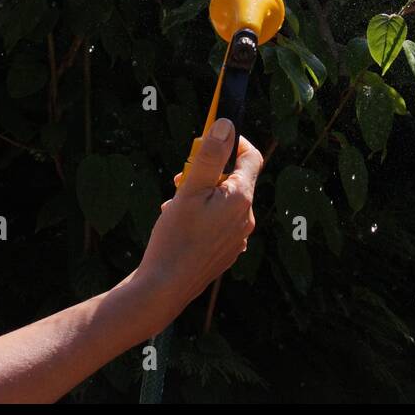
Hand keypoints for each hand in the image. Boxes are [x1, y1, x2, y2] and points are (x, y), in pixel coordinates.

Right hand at [135, 118, 260, 324]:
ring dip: (200, 195)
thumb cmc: (175, 238)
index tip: (211, 138)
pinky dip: (200, 216)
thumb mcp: (189, 190)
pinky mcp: (225, 252)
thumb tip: (226, 125)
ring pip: (223, 202)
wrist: (163, 289)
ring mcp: (237, 238)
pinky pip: (217, 223)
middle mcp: (246, 218)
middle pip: (233, 179)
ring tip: (174, 204)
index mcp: (241, 199)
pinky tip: (178, 225)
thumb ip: (209, 156)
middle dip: (207, 172)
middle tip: (180, 178)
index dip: (233, 142)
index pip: (251, 157)